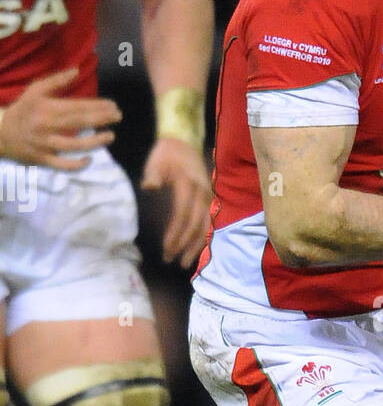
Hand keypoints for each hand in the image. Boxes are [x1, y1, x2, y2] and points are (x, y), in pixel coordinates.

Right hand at [0, 68, 118, 167]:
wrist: (0, 134)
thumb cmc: (22, 111)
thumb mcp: (34, 91)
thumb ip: (55, 81)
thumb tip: (76, 70)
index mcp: (46, 108)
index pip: (77, 107)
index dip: (97, 106)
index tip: (113, 105)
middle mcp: (47, 126)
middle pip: (79, 123)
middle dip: (101, 119)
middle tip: (118, 116)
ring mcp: (45, 145)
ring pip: (74, 146)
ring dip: (95, 142)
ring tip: (111, 136)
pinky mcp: (43, 160)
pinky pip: (62, 166)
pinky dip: (77, 165)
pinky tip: (89, 159)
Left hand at [142, 136, 211, 267]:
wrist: (184, 143)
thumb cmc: (166, 154)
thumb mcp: (155, 162)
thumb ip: (153, 176)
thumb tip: (149, 187)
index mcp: (188, 185)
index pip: (182, 215)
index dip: (175, 234)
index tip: (166, 249)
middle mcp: (202, 194)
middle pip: (196, 225)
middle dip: (184, 245)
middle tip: (172, 261)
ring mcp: (208, 197)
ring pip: (205, 226)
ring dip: (196, 246)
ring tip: (185, 262)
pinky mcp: (209, 200)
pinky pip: (208, 223)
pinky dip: (202, 238)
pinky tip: (196, 250)